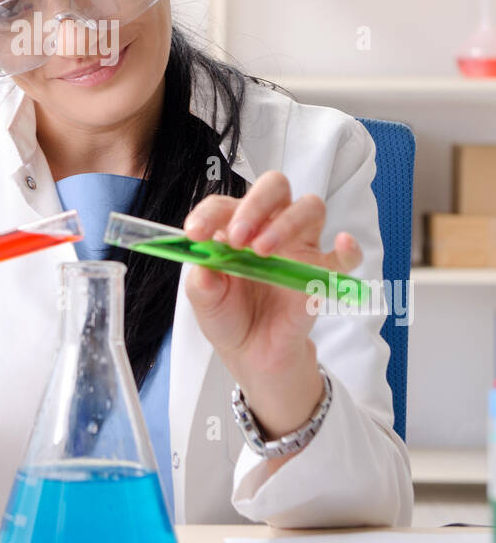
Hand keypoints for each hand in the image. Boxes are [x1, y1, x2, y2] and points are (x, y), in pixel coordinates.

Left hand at [183, 171, 361, 441]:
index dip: (209, 214)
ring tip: (263, 251)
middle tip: (238, 237)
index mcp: (234, 227)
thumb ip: (201, 282)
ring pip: (308, 209)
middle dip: (255, 206)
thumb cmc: (227, 315)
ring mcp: (298, 248)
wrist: (252, 353)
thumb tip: (204, 265)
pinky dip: (347, 248)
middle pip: (274, 189)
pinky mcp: (320, 274)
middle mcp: (268, 227)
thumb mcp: (203, 301)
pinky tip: (342, 244)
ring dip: (286, 223)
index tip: (196, 233)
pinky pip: (343, 257)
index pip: (224, 205)